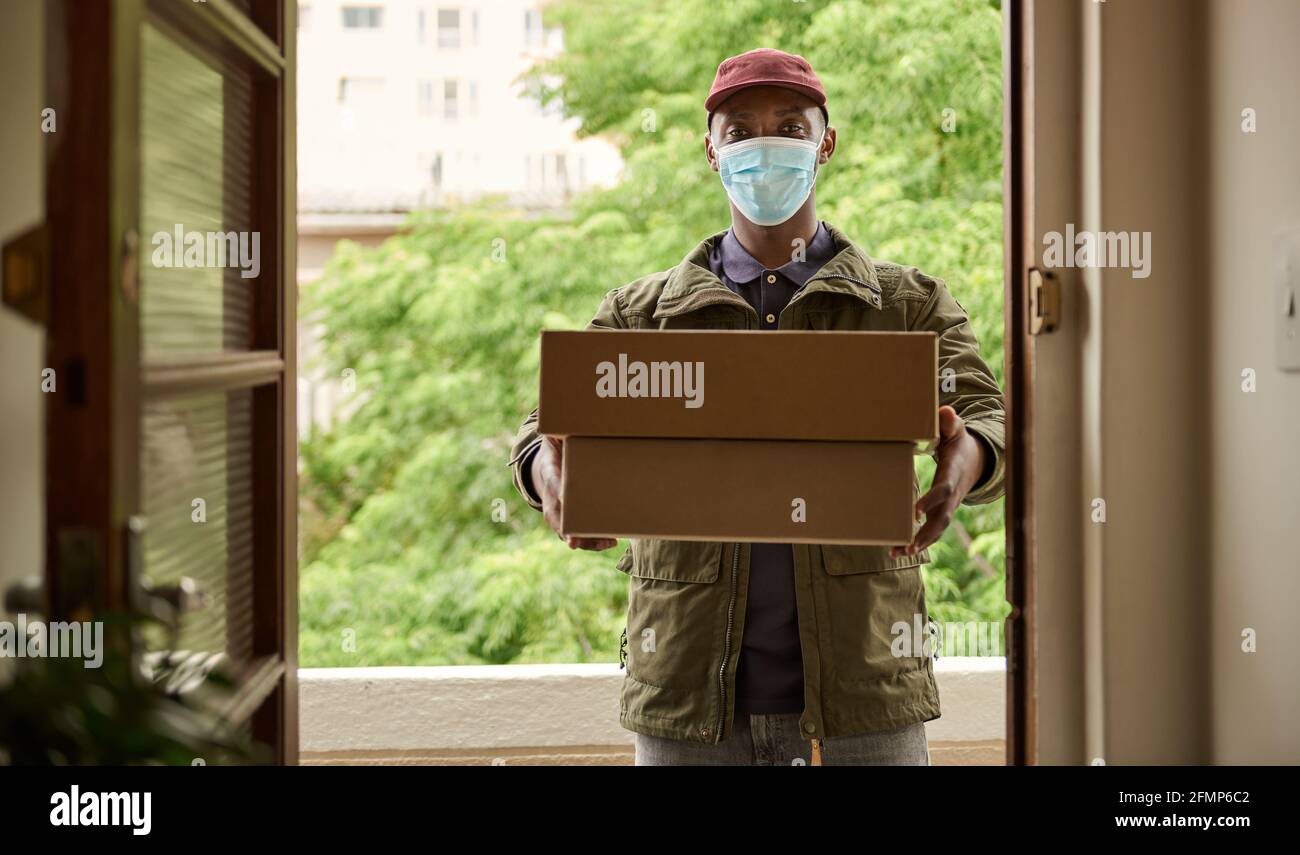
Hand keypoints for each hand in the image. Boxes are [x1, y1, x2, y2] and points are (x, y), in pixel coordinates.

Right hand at [532, 435, 617, 550]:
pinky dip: (591, 540)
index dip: (558, 491)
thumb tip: (568, 420)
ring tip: (605, 542)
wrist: (550, 459)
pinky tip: (609, 541)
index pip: (552, 480)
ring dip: (583, 539)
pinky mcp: (569, 515)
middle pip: (555, 512)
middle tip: (574, 540)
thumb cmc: (560, 442)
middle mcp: (550, 489)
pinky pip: (576, 531)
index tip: (565, 500)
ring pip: (565, 527)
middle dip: (564, 527)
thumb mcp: (557, 430)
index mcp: (549, 466)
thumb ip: (563, 427)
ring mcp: (557, 505)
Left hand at [890, 405, 984, 558]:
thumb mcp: (957, 430)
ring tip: (897, 553)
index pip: (944, 490)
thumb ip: (950, 422)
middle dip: (926, 533)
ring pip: (937, 530)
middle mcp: (953, 494)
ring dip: (919, 544)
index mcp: (953, 474)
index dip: (932, 501)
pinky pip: (932, 531)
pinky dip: (918, 542)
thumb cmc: (959, 443)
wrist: (975, 460)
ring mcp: (949, 506)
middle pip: (942, 518)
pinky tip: (899, 551)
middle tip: (908, 545)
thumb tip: (944, 411)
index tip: (915, 511)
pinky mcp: (943, 512)